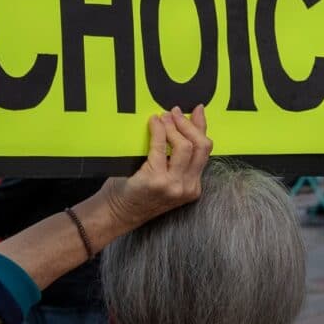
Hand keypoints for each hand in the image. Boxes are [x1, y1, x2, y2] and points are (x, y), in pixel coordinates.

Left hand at [92, 106, 211, 233]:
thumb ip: (176, 159)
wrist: (119, 213)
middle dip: (188, 125)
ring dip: (174, 127)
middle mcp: (187, 187)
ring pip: (184, 146)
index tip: (197, 110)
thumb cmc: (139, 193)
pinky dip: (158, 131)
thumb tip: (180, 124)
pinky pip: (160, 147)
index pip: (205, 151)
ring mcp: (173, 185)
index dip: (202, 127)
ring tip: (163, 117)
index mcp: (193, 186)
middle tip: (175, 112)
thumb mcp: (166, 178)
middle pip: (200, 147)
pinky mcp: (156, 180)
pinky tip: (153, 123)